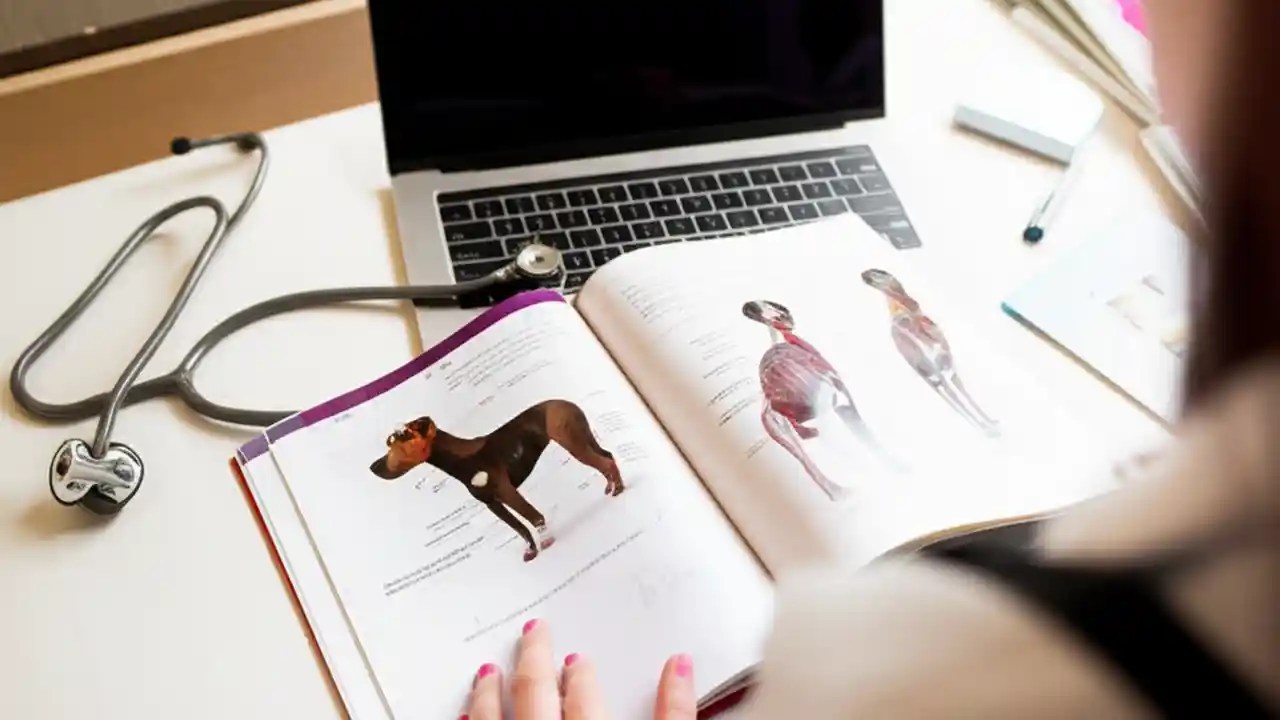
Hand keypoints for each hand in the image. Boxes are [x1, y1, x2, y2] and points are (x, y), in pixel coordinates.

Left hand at [465, 618, 696, 719]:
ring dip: (488, 697)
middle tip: (532, 633)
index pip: (584, 695)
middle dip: (533, 660)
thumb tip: (679, 666)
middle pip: (534, 695)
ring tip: (486, 674)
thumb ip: (674, 714)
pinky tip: (466, 717)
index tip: (578, 662)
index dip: (581, 676)